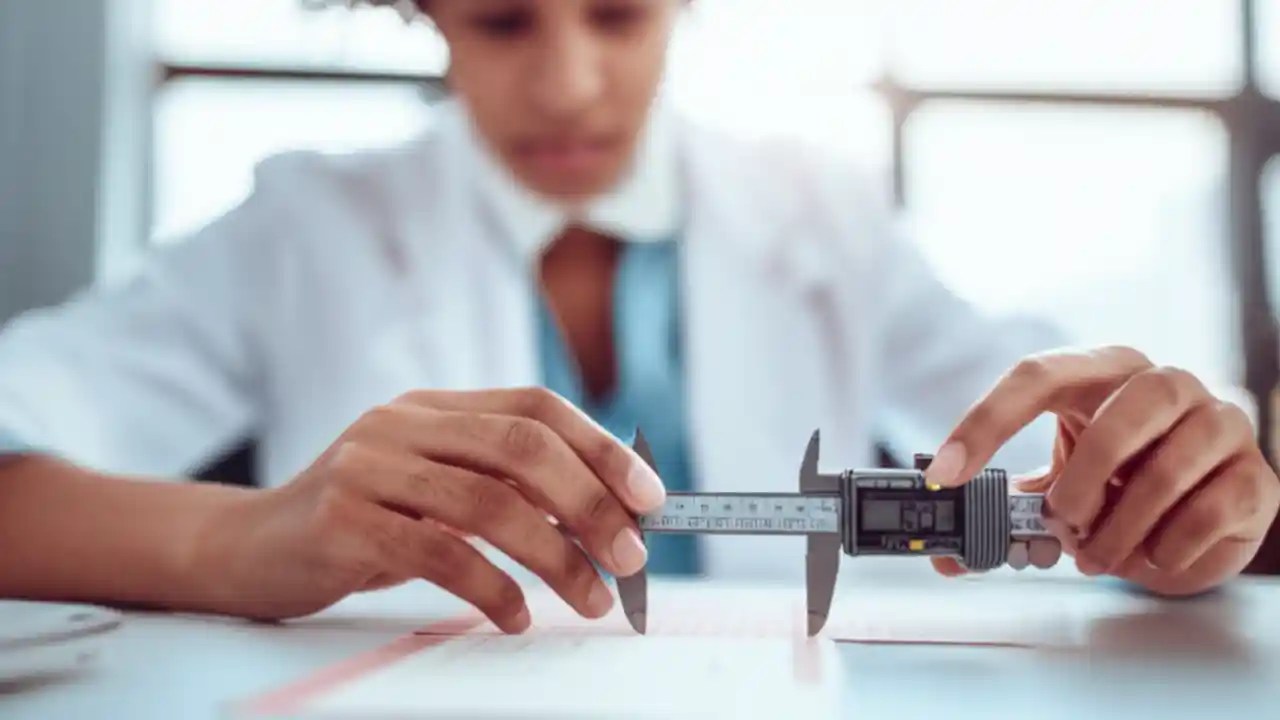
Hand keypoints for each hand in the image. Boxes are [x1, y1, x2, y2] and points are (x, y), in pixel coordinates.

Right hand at [193, 388, 665, 631]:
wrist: (250, 548)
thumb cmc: (361, 522)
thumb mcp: (432, 491)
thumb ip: (502, 490)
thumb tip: (604, 516)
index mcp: (435, 408)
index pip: (535, 408)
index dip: (599, 448)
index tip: (649, 497)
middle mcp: (403, 424)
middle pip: (520, 447)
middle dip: (590, 502)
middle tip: (630, 556)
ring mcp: (368, 466)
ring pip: (486, 501)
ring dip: (554, 556)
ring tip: (591, 598)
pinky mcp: (340, 519)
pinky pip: (435, 553)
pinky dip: (490, 588)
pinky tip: (516, 615)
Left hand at [924, 347, 1279, 595]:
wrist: (1206, 509)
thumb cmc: (1123, 481)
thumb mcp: (1062, 483)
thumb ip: (1008, 510)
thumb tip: (948, 555)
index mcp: (1102, 370)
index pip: (1035, 376)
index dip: (985, 423)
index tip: (944, 473)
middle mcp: (1164, 384)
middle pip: (1116, 421)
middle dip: (1078, 485)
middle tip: (1060, 524)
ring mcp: (1218, 423)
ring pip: (1164, 473)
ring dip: (1117, 530)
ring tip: (1096, 555)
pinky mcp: (1254, 475)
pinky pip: (1207, 513)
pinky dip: (1164, 548)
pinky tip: (1150, 554)